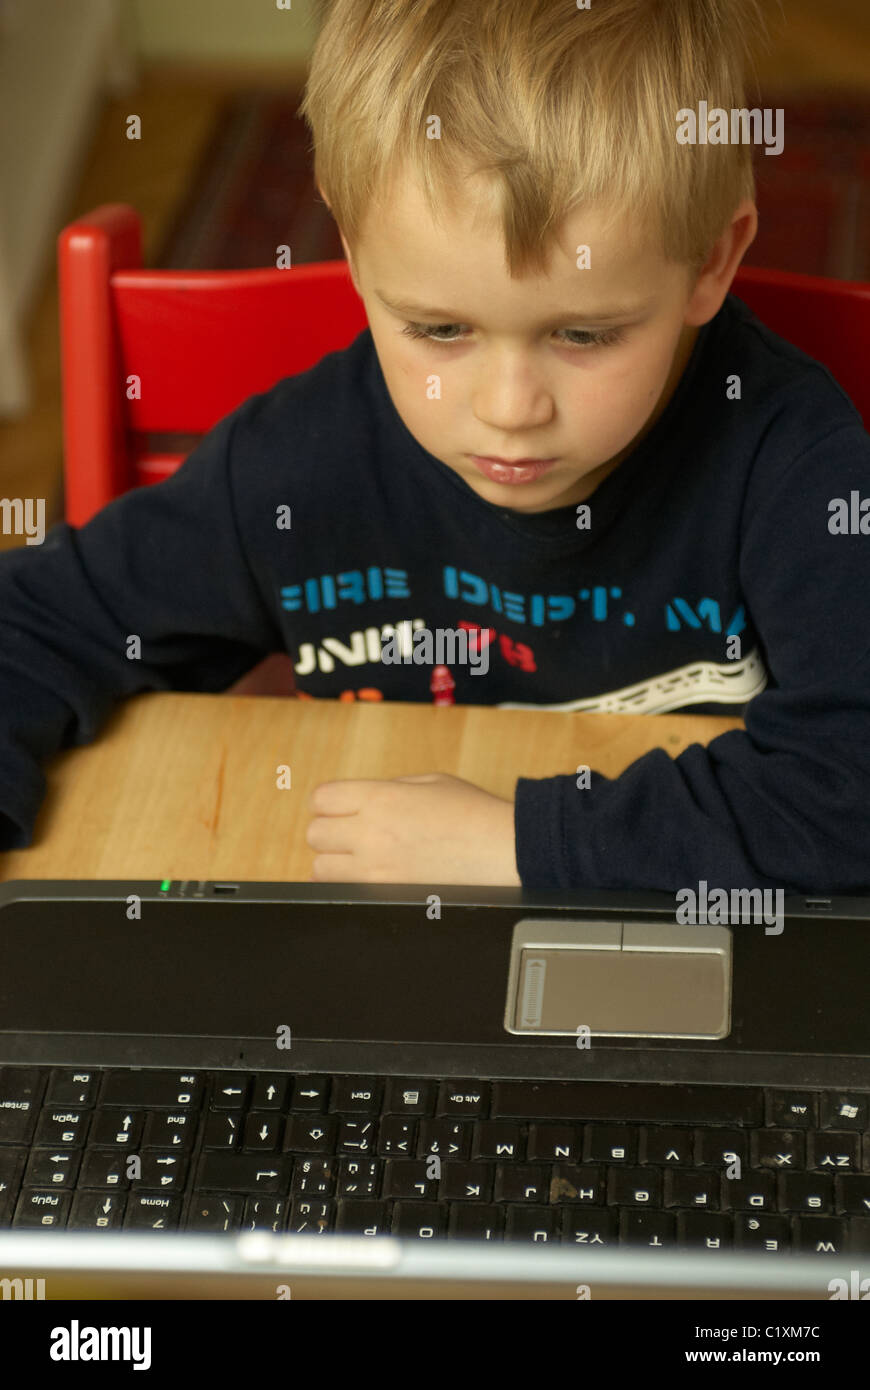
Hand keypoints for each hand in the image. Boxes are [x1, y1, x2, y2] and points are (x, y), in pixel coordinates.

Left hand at [306, 772, 520, 885]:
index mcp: (380, 797)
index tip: (339, 807)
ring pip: (320, 869)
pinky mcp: (386, 895)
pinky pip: (344, 892)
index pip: (321, 798)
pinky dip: (349, 885)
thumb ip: (387, 789)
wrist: (503, 851)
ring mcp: (376, 869)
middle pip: (314, 834)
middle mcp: (371, 833)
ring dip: (334, 862)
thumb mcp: (428, 782)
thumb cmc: (474, 814)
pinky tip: (371, 877)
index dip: (328, 802)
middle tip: (349, 832)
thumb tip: (360, 800)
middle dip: (329, 831)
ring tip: (358, 858)